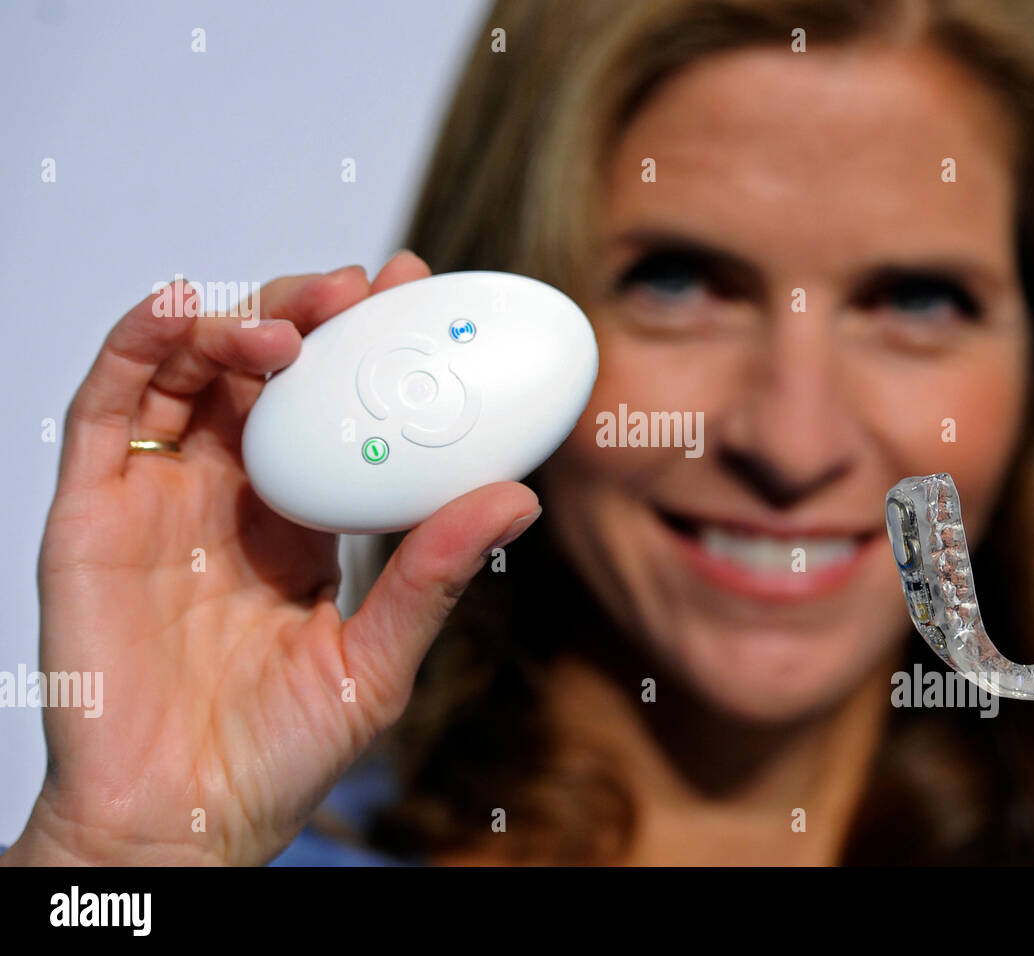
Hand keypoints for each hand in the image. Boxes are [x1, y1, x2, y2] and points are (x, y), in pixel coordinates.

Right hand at [1, 251, 540, 865]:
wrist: (181, 821)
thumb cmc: (278, 752)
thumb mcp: (376, 660)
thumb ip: (433, 576)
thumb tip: (515, 499)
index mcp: (303, 519)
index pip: (336, 405)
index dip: (369, 340)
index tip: (415, 289)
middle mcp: (231, 492)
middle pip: (264, 369)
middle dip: (309, 313)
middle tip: (357, 289)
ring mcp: (160, 494)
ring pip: (188, 370)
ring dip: (237, 320)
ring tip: (291, 320)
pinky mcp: (92, 509)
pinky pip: (109, 408)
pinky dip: (140, 345)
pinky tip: (184, 311)